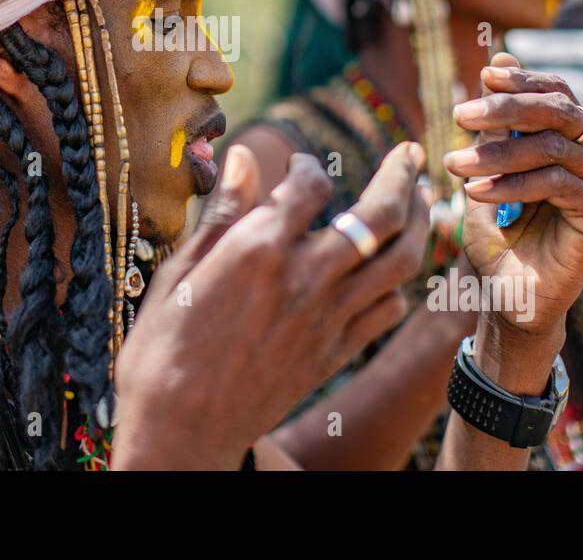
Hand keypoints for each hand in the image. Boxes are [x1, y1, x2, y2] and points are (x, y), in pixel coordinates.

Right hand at [112, 142, 430, 468]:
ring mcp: (327, 318)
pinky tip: (390, 270)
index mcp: (259, 248)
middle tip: (410, 153)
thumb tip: (242, 156)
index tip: (299, 168)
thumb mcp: (181, 269)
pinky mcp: (336, 352)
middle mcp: (304, 278)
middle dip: (401, 175)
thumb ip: (223, 212)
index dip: (307, 166)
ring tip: (417, 199)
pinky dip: (398, 283)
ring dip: (417, 222)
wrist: (182, 429)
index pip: (311, 184)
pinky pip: (388, 309)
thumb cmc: (164, 347)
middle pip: (380, 213)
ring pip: (400, 260)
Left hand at [442, 54, 582, 376]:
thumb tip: (497, 61)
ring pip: (552, 147)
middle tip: (459, 116)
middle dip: (506, 108)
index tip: (483, 74)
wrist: (509, 294)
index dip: (524, 79)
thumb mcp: (489, 166)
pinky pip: (556, 183)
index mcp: (581, 137)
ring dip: (496, 153)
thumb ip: (495, 122)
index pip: (559, 91)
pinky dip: (511, 184)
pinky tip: (474, 192)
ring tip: (454, 165)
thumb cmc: (498, 229)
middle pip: (560, 111)